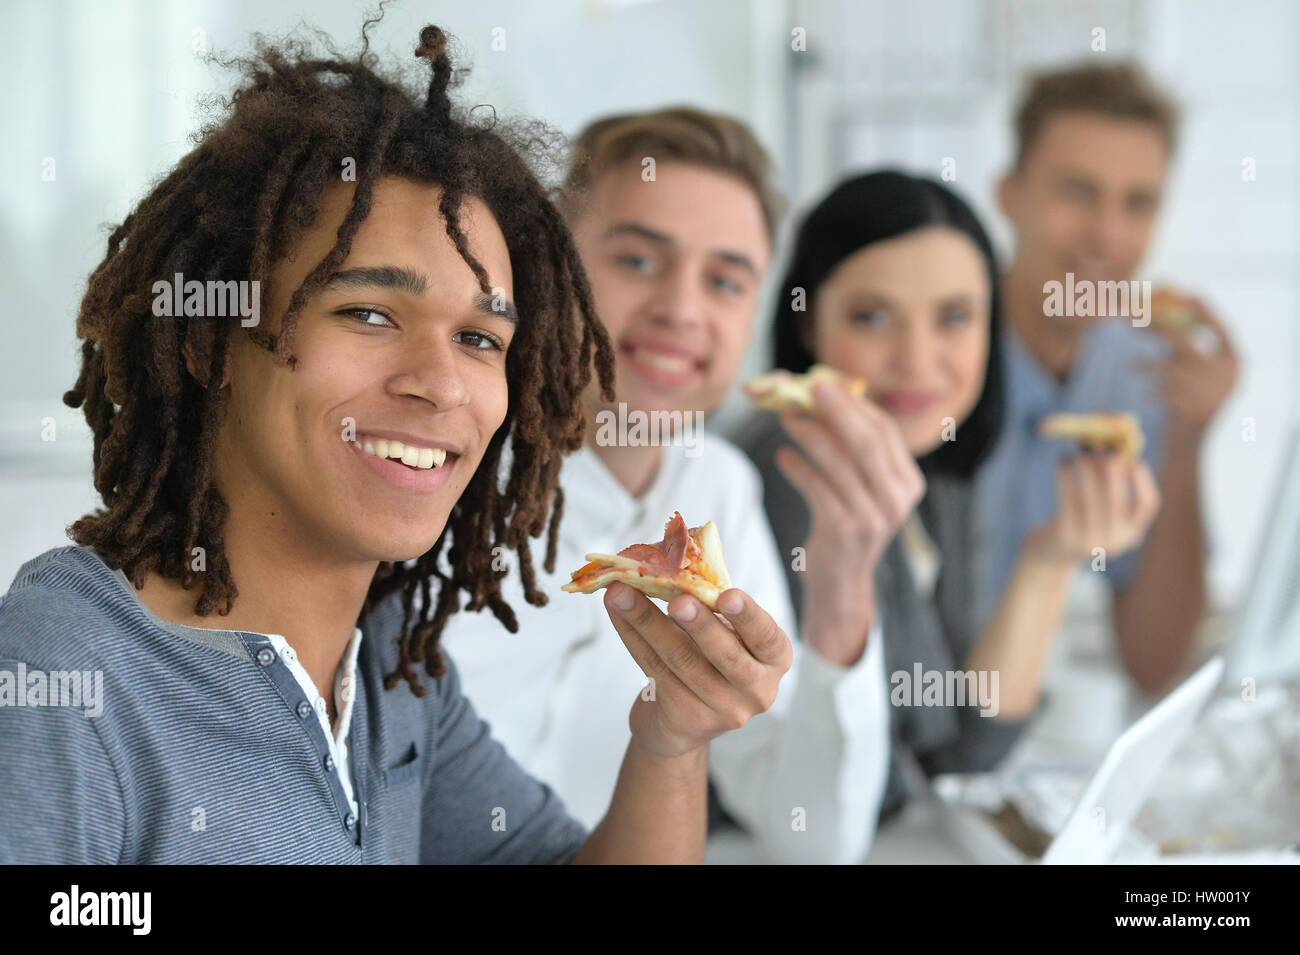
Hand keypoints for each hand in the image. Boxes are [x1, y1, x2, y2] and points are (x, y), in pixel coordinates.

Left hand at [603, 582, 791, 758]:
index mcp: (774, 659)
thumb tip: (671, 563)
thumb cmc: (710, 659)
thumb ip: (712, 605)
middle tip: (677, 600)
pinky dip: (632, 636)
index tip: (727, 595)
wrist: (684, 721)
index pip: (766, 636)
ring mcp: (723, 711)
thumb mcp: (726, 633)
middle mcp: (757, 690)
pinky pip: (655, 671)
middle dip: (698, 623)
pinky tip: (617, 611)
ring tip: (623, 593)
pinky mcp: (687, 720)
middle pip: (724, 655)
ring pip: (681, 660)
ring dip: (647, 622)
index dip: (747, 616)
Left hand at [773, 379, 925, 660]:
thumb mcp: (860, 486)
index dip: (854, 403)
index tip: (824, 382)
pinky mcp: (844, 531)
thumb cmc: (846, 522)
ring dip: (810, 434)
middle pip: (867, 441)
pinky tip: (783, 456)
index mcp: (908, 482)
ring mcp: (873, 516)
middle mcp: (897, 498)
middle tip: (805, 390)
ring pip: (839, 462)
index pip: (884, 431)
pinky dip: (798, 467)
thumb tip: (822, 398)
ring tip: (785, 419)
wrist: (841, 582)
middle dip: (835, 410)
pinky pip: (817, 488)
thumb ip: (851, 449)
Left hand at [1024, 453, 1160, 564]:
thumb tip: (1110, 445)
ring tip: (1080, 452)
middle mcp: (1115, 541)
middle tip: (1105, 449)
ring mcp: (1089, 542)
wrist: (1052, 554)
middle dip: (1111, 473)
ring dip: (1085, 470)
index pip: (1147, 507)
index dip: (1143, 482)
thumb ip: (1110, 484)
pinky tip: (1062, 461)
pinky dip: (1065, 477)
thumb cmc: (1082, 520)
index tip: (1135, 460)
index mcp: (1132, 533)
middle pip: (1115, 502)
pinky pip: (1067, 500)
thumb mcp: (1102, 510)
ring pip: (1089, 499)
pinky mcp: (1066, 536)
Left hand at [1144, 296, 1238, 436]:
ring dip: (1145, 366)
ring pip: (1167, 369)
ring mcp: (1210, 393)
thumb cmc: (1187, 400)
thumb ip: (1184, 347)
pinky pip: (1161, 389)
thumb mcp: (1193, 371)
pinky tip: (1149, 393)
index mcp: (1234, 362)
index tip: (1181, 295)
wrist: (1188, 442)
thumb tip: (1156, 317)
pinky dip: (1150, 388)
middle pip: (1185, 344)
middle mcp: (1227, 376)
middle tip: (1132, 320)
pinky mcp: (1191, 410)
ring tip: (1131, 366)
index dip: (1202, 311)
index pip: (1220, 328)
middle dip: (1155, 331)